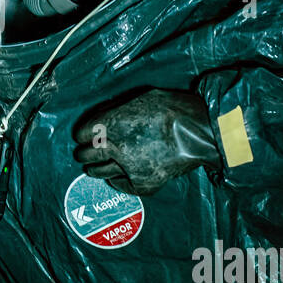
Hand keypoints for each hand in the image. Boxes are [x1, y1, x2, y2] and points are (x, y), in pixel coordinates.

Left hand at [72, 89, 220, 194]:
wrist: (200, 132)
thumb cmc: (173, 108)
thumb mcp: (141, 98)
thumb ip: (119, 110)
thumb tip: (104, 117)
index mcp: (111, 123)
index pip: (83, 133)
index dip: (81, 134)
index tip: (82, 135)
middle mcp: (114, 146)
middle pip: (87, 154)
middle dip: (83, 153)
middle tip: (82, 153)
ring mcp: (128, 167)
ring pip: (100, 171)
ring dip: (94, 169)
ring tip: (91, 168)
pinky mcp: (143, 183)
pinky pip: (122, 185)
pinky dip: (116, 181)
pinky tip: (114, 178)